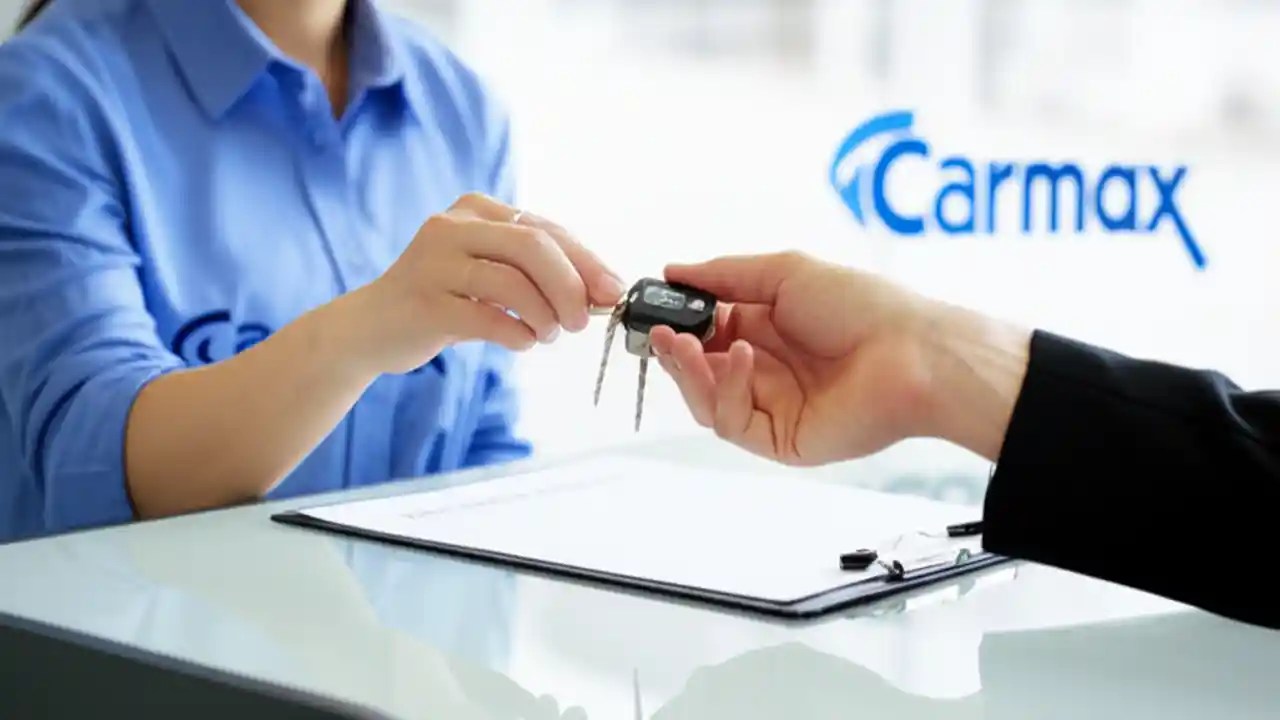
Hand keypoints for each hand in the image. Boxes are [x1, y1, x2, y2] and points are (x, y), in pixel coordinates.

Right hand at [347, 193, 624, 374]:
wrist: (372, 329)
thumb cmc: (445, 301)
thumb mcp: (491, 273)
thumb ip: (539, 274)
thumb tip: (603, 292)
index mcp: (476, 209)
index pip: (546, 229)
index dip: (587, 262)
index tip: (612, 293)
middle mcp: (452, 226)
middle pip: (533, 247)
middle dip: (570, 288)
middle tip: (581, 321)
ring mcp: (434, 262)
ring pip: (512, 283)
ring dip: (544, 316)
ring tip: (547, 334)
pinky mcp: (424, 301)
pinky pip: (488, 318)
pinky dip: (517, 334)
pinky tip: (522, 342)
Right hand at [649, 251, 1030, 464]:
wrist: (913, 355)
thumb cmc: (863, 307)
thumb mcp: (785, 273)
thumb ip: (725, 276)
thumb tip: (674, 271)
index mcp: (766, 328)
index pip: (705, 331)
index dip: (677, 322)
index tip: (653, 309)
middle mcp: (765, 369)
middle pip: (698, 369)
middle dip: (674, 350)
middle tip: (657, 331)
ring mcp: (770, 407)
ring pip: (705, 398)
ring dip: (688, 369)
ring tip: (683, 342)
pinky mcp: (778, 439)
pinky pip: (730, 420)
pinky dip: (724, 388)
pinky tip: (739, 356)